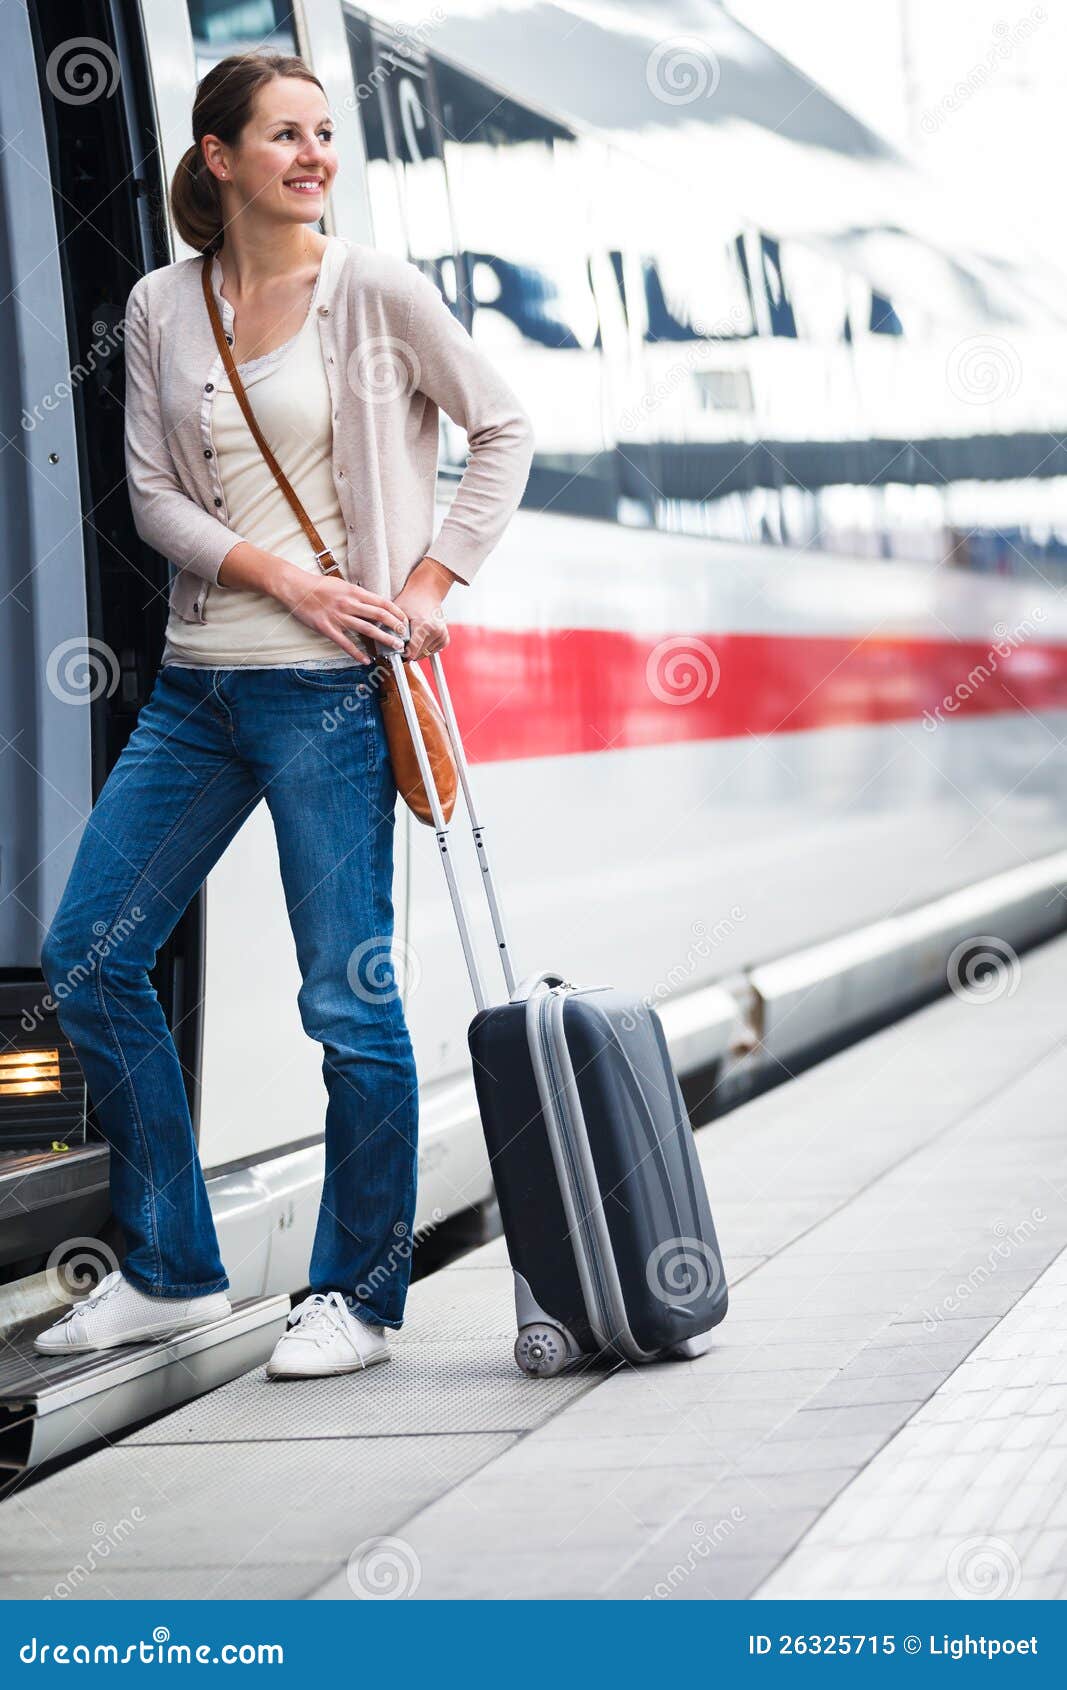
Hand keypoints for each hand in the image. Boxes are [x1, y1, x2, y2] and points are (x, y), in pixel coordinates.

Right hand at [276, 571, 408, 664]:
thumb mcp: (341, 584)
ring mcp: (338, 617)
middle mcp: (349, 604)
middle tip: (404, 636)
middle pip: (378, 616)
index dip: (396, 612)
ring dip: (383, 639)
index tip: (404, 620)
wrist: (295, 588)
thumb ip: (356, 593)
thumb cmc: (318, 585)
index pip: (381, 602)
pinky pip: (345, 643)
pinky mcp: (327, 628)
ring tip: (394, 647)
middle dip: (394, 627)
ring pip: (367, 629)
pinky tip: (366, 660)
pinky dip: (357, 653)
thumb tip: (372, 602)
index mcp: (354, 592)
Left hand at [393, 556, 457, 662]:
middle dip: (409, 650)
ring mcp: (442, 635)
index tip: (397, 648)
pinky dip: (425, 647)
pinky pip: (433, 651)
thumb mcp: (397, 613)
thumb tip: (389, 647)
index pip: (412, 652)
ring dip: (417, 649)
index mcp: (424, 626)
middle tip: (403, 639)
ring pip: (425, 654)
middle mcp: (436, 631)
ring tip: (413, 635)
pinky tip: (421, 636)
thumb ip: (394, 631)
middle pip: (418, 654)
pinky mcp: (445, 638)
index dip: (402, 653)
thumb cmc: (410, 601)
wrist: (426, 592)